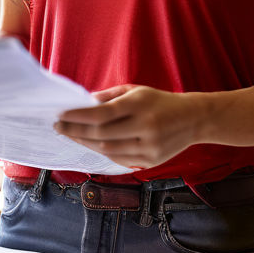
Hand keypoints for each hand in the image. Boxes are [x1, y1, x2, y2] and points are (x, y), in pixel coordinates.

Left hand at [54, 85, 206, 168]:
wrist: (194, 119)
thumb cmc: (159, 102)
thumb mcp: (136, 90)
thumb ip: (109, 97)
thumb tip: (82, 104)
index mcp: (140, 104)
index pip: (102, 113)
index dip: (78, 116)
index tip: (60, 114)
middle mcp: (145, 126)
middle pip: (101, 134)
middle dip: (76, 131)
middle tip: (59, 127)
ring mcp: (149, 147)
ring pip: (108, 150)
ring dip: (85, 143)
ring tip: (71, 136)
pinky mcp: (151, 162)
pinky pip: (119, 159)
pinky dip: (101, 152)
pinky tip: (90, 144)